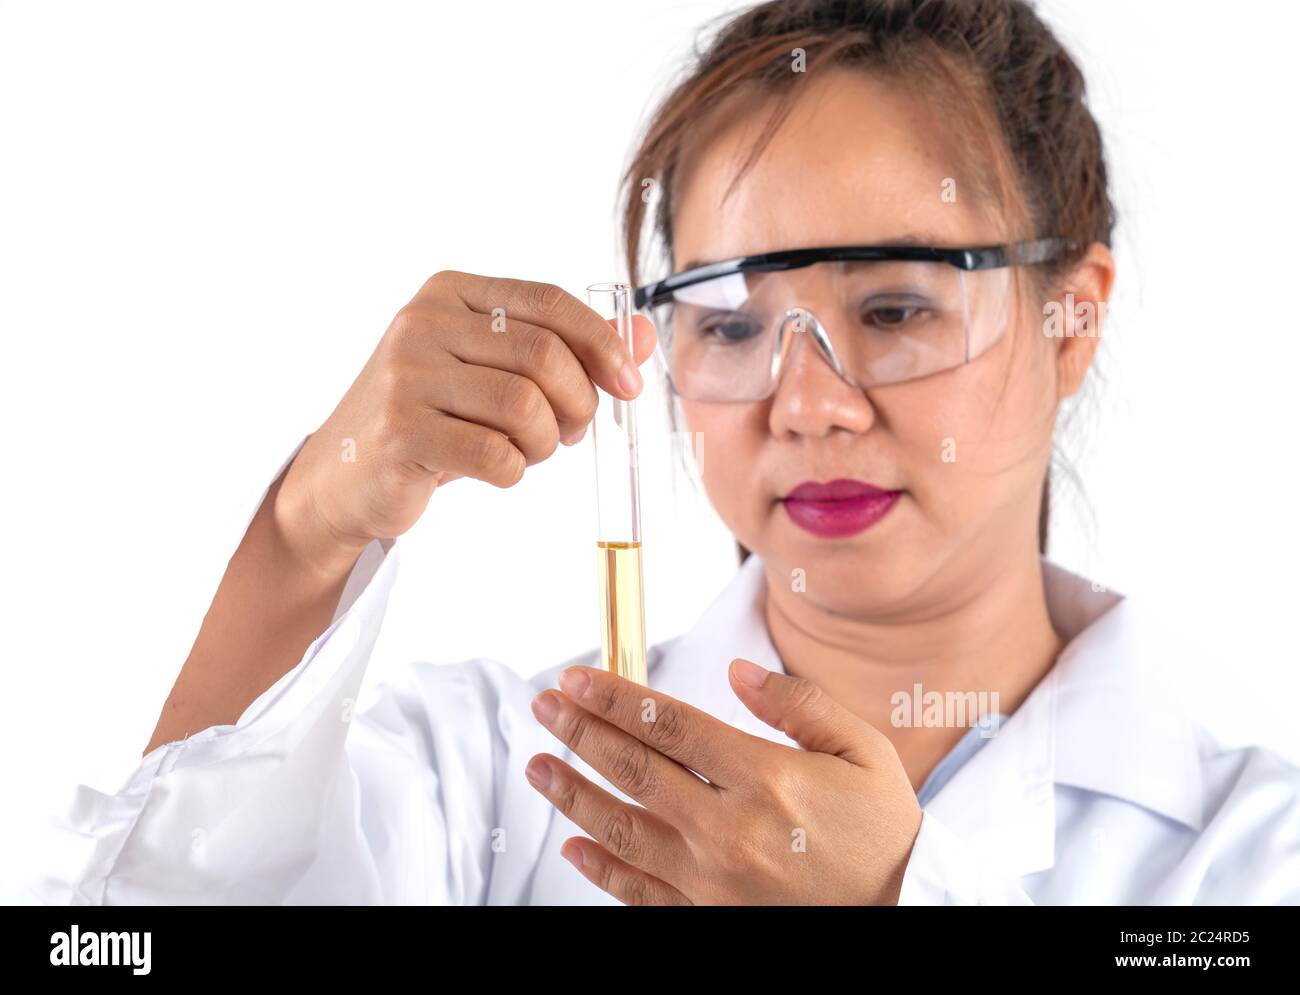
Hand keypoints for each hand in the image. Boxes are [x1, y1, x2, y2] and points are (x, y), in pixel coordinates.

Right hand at [275, 271, 655, 575]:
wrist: (345, 475)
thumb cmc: (435, 417)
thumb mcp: (497, 371)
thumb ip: (569, 349)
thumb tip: (644, 333)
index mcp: (451, 293)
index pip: (549, 301)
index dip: (603, 344)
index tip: (629, 386)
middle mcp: (423, 323)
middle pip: (544, 355)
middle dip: (578, 402)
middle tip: (572, 431)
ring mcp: (406, 376)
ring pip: (524, 406)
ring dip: (545, 442)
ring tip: (528, 450)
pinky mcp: (400, 432)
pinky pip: (495, 454)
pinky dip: (514, 472)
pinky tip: (496, 470)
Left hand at [525, 658, 924, 904]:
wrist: (904, 915)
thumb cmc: (884, 832)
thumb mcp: (865, 753)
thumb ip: (801, 706)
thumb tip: (738, 673)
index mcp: (769, 779)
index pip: (670, 725)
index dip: (616, 696)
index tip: (577, 677)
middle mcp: (731, 829)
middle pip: (635, 770)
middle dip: (582, 732)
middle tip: (544, 705)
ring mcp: (714, 881)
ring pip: (623, 829)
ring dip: (572, 793)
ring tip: (537, 764)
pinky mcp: (709, 918)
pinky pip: (639, 893)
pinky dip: (600, 868)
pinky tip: (573, 844)